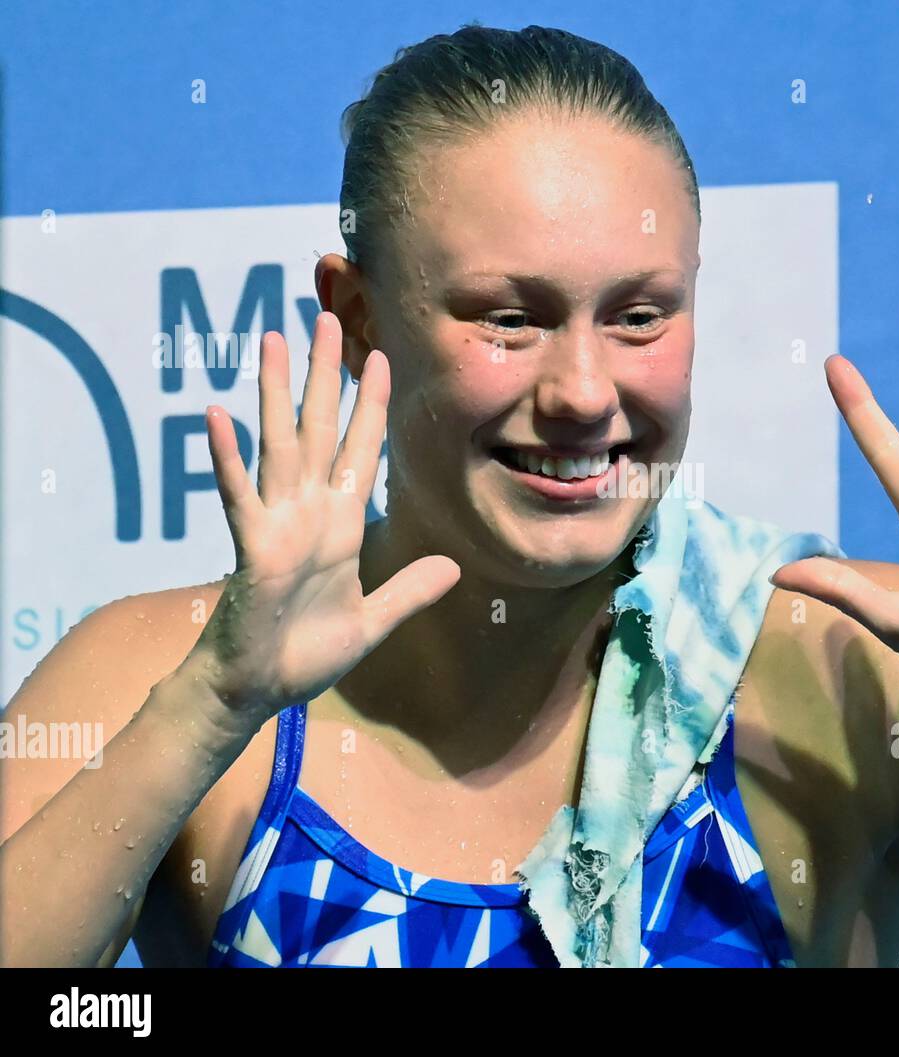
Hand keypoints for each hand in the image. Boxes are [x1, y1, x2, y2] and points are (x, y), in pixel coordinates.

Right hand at [190, 312, 459, 725]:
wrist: (259, 691)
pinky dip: (228, 458)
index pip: (360, 452)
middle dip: (327, 376)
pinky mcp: (251, 549)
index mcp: (340, 526)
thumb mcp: (374, 620)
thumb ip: (410, 590)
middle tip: (328, 318)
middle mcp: (309, 513)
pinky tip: (218, 415)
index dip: (371, 407)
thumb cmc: (306, 653)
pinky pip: (238, 496)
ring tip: (274, 340)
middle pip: (320, 430)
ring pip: (280, 445)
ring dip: (278, 394)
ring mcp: (277, 525)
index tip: (380, 359)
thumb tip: (452, 567)